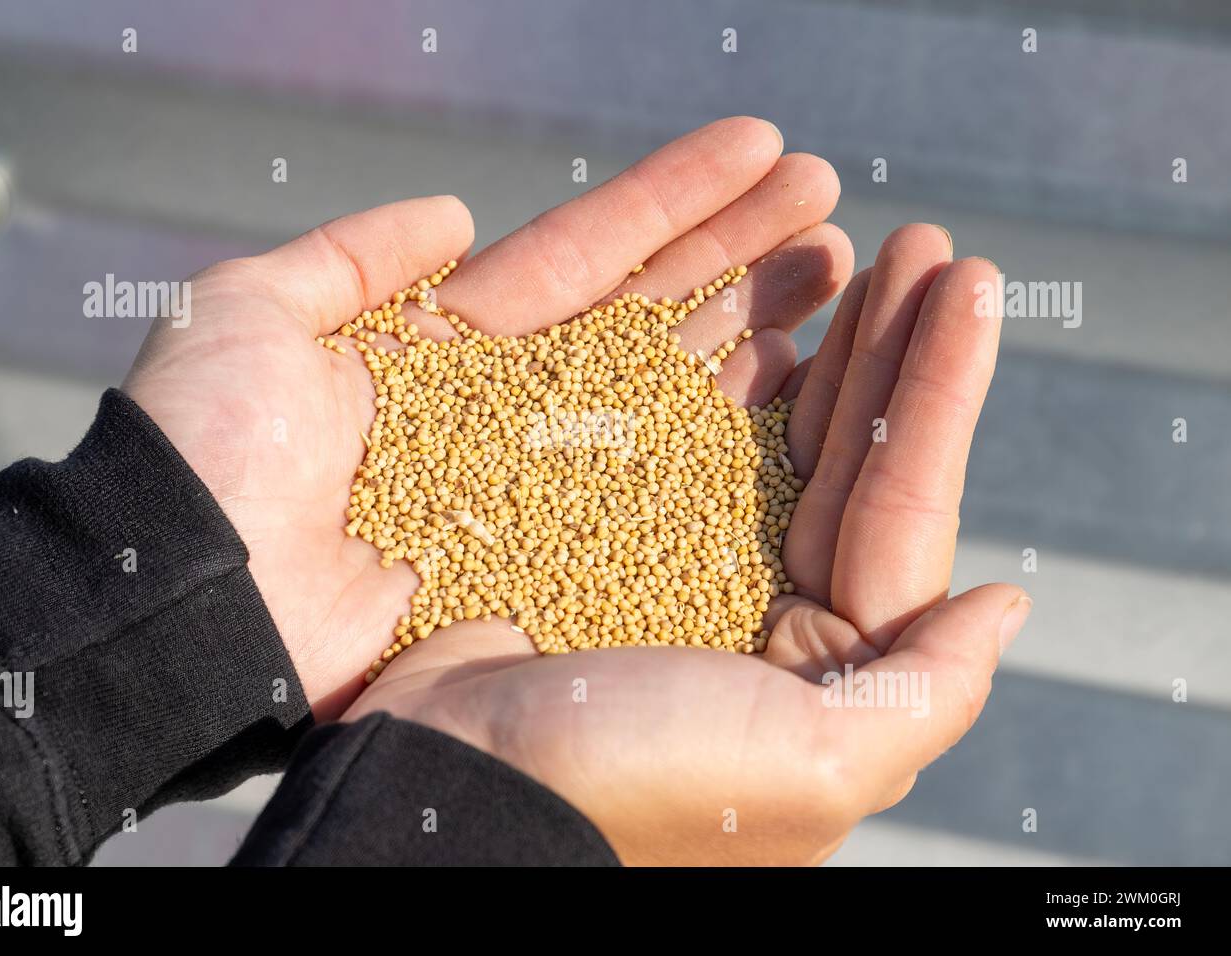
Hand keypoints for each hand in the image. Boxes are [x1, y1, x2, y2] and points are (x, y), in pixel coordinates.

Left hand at [123, 117, 850, 716]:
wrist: (183, 596)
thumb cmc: (203, 451)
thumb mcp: (252, 314)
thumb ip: (351, 257)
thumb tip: (448, 210)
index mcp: (449, 352)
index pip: (586, 257)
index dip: (674, 201)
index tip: (759, 147)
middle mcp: (513, 416)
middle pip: (649, 315)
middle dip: (739, 251)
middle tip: (829, 196)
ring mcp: (544, 488)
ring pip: (671, 389)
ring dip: (754, 320)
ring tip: (837, 261)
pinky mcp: (559, 561)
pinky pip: (657, 487)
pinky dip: (727, 437)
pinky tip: (798, 380)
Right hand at [346, 227, 1029, 864]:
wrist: (450, 775)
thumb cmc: (628, 779)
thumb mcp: (812, 762)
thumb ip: (926, 688)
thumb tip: (1008, 601)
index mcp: (815, 655)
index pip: (900, 505)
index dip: (941, 390)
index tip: (972, 280)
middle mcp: (752, 596)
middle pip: (840, 448)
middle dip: (887, 342)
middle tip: (921, 241)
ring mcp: (670, 548)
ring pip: (760, 419)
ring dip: (810, 327)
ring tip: (841, 238)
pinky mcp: (593, 513)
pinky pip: (665, 412)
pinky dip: (706, 346)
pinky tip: (744, 291)